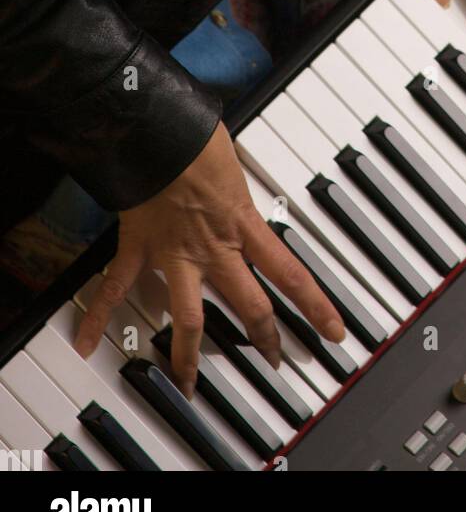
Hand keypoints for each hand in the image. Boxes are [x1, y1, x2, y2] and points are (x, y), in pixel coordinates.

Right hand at [73, 121, 345, 396]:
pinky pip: (116, 287)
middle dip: (263, 337)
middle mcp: (214, 247)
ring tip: (189, 384)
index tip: (334, 332)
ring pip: (189, 317)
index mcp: (243, 224)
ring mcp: (174, 253)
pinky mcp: (138, 246)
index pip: (290, 274)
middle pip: (248, 305)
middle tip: (273, 359)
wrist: (156, 127)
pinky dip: (98, 314)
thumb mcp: (233, 163)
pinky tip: (85, 341)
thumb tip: (234, 182)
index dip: (316, 307)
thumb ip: (236, 185)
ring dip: (190, 354)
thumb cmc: (196, 135)